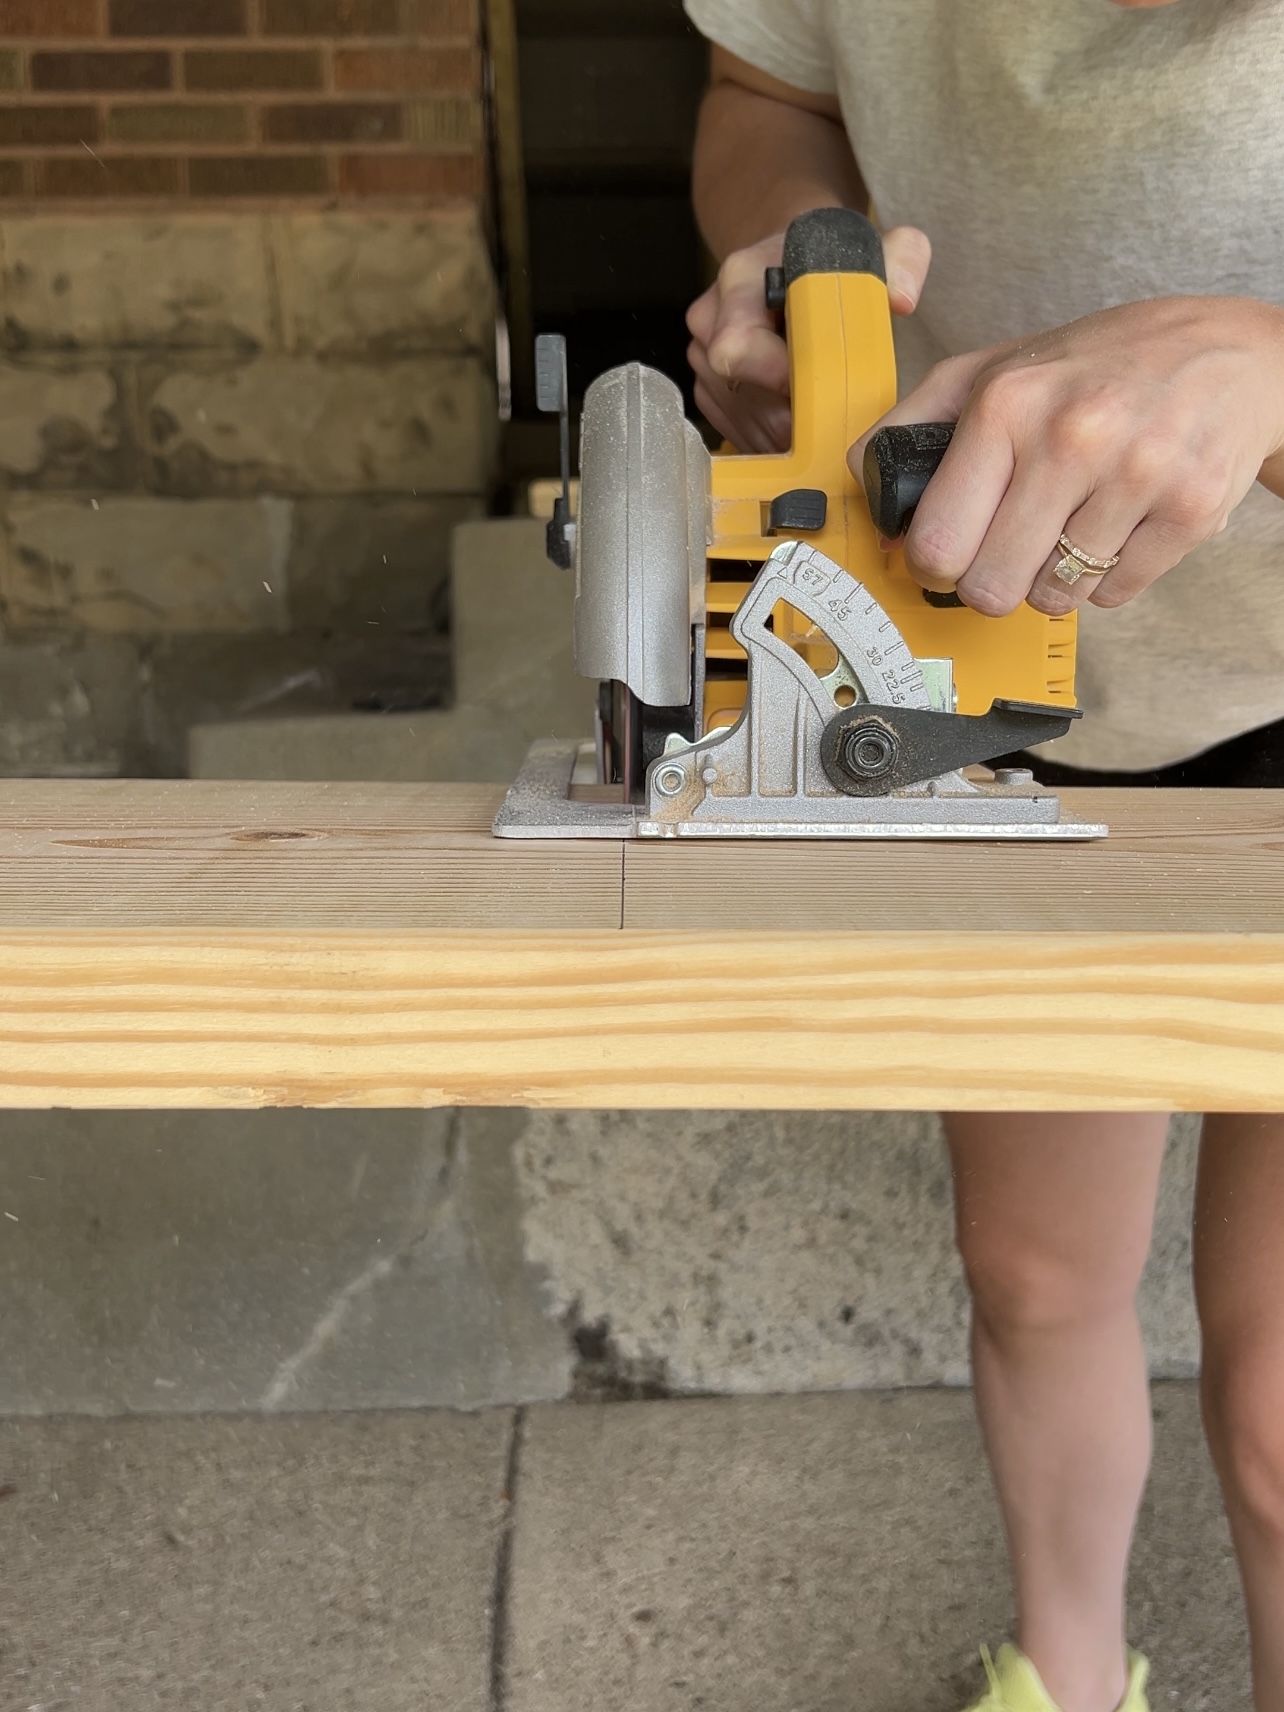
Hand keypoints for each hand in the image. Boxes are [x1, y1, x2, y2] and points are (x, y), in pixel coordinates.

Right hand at [686, 223, 931, 453]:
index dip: (778, 377)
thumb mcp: (870, 248)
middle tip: (838, 413)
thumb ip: (900, 258)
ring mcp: (703, 362)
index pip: (737, 346)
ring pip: (745, 422)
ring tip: (825, 413)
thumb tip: (902, 298)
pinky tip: (804, 421)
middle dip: (794, 414)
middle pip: (745, 396)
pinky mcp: (709, 395)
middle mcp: (709, 322)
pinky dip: (776, 440)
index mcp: (739, 281)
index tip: (820, 386)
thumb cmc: (826, 262)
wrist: (785, 264)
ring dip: (788, 432)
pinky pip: (740, 434)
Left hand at [851, 296, 1283, 616]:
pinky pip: (1114, 597)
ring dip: (1052, 578)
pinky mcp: (1190, 510)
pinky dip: (1107, 577)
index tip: (947, 554)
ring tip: (1069, 526)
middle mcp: (1072, 436)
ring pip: (1054, 598)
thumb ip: (913, 426)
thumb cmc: (1098, 366)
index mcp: (1007, 404)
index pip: (937, 544)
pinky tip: (1116, 526)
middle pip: (990, 588)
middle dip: (992, 580)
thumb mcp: (993, 368)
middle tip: (1009, 548)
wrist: (1228, 352)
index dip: (933, 564)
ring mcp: (1137, 474)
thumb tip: (865, 488)